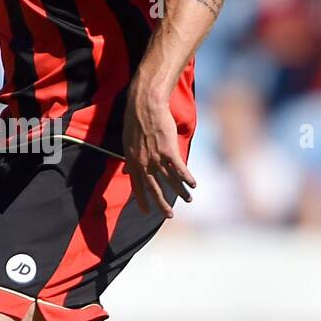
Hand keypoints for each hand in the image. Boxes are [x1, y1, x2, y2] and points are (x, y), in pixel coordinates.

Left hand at [122, 83, 195, 217]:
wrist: (145, 104)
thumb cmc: (135, 119)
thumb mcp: (127, 142)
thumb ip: (129, 158)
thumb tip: (126, 170)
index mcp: (132, 161)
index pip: (136, 186)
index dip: (142, 199)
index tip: (146, 211)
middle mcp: (143, 162)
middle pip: (154, 188)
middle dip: (162, 203)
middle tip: (169, 215)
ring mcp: (156, 157)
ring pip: (170, 180)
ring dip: (180, 191)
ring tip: (189, 200)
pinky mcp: (168, 150)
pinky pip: (179, 168)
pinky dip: (187, 177)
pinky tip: (194, 185)